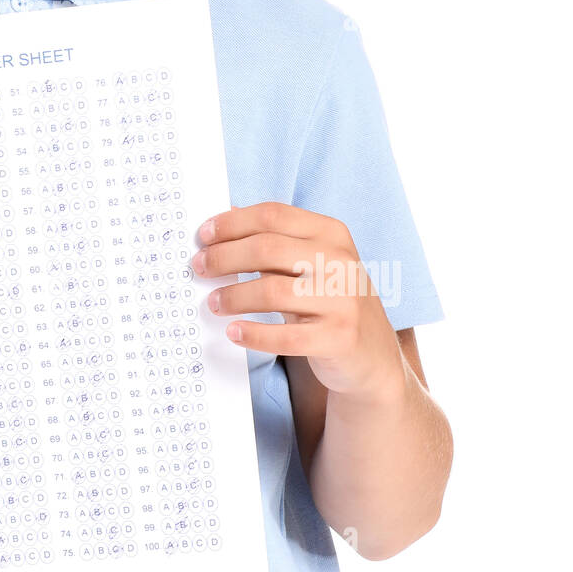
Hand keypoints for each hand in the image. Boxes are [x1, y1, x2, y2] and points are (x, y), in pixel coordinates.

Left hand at [191, 202, 404, 398]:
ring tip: (213, 302)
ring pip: (271, 291)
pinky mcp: (340, 338)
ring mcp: (343, 300)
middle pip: (266, 248)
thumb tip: (223, 219)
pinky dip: (253, 334)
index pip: (272, 215)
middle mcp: (340, 261)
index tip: (203, 235)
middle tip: (199, 268)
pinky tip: (234, 332)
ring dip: (232, 296)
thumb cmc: (330, 302)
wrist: (373, 356)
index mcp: (331, 233)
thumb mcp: (311, 263)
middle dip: (224, 257)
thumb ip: (274, 241)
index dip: (232, 223)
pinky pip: (285, 337)